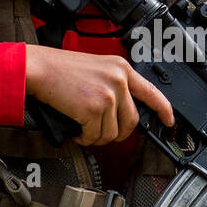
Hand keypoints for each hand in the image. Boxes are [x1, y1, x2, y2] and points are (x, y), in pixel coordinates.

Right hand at [24, 45, 172, 145]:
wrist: (38, 68)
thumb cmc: (59, 69)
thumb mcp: (96, 68)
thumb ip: (114, 84)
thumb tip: (122, 111)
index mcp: (121, 68)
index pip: (151, 91)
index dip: (163, 110)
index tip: (168, 121)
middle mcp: (118, 80)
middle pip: (131, 121)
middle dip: (119, 134)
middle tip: (103, 133)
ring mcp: (107, 95)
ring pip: (112, 133)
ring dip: (97, 137)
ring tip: (84, 130)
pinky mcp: (93, 109)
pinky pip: (95, 136)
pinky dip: (84, 138)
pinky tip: (76, 131)